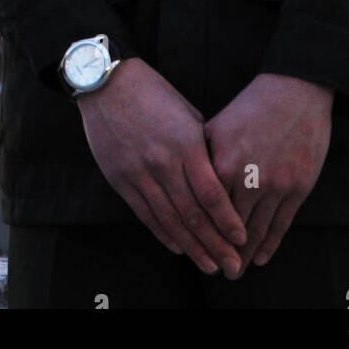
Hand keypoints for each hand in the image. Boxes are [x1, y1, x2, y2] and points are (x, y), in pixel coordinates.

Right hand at [77, 57, 246, 277]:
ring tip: (209, 265)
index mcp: (185, 143)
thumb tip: (221, 179)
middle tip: (232, 266)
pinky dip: (163, 234)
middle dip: (215, 244)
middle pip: (193, 214)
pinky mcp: (121, 179)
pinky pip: (145, 214)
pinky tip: (178, 246)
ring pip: (170, 220)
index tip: (241, 239)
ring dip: (192, 247)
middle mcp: (163, 162)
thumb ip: (203, 148)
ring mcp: (139, 172)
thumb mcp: (187, 114)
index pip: (211, 194)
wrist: (107, 83)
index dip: (228, 221)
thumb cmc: (153, 94)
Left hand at [203, 73, 332, 273]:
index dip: (198, 232)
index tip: (190, 248)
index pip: (205, 208)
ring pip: (255, 231)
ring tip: (234, 271)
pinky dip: (270, 244)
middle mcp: (247, 179)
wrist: (294, 92)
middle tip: (212, 268)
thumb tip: (181, 177)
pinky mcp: (298, 188)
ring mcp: (276, 186)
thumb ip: (200, 155)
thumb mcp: (217, 126)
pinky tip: (259, 258)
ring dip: (244, 256)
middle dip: (219, 251)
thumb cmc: (251, 107)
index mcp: (222, 163)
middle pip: (229, 226)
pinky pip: (281, 224)